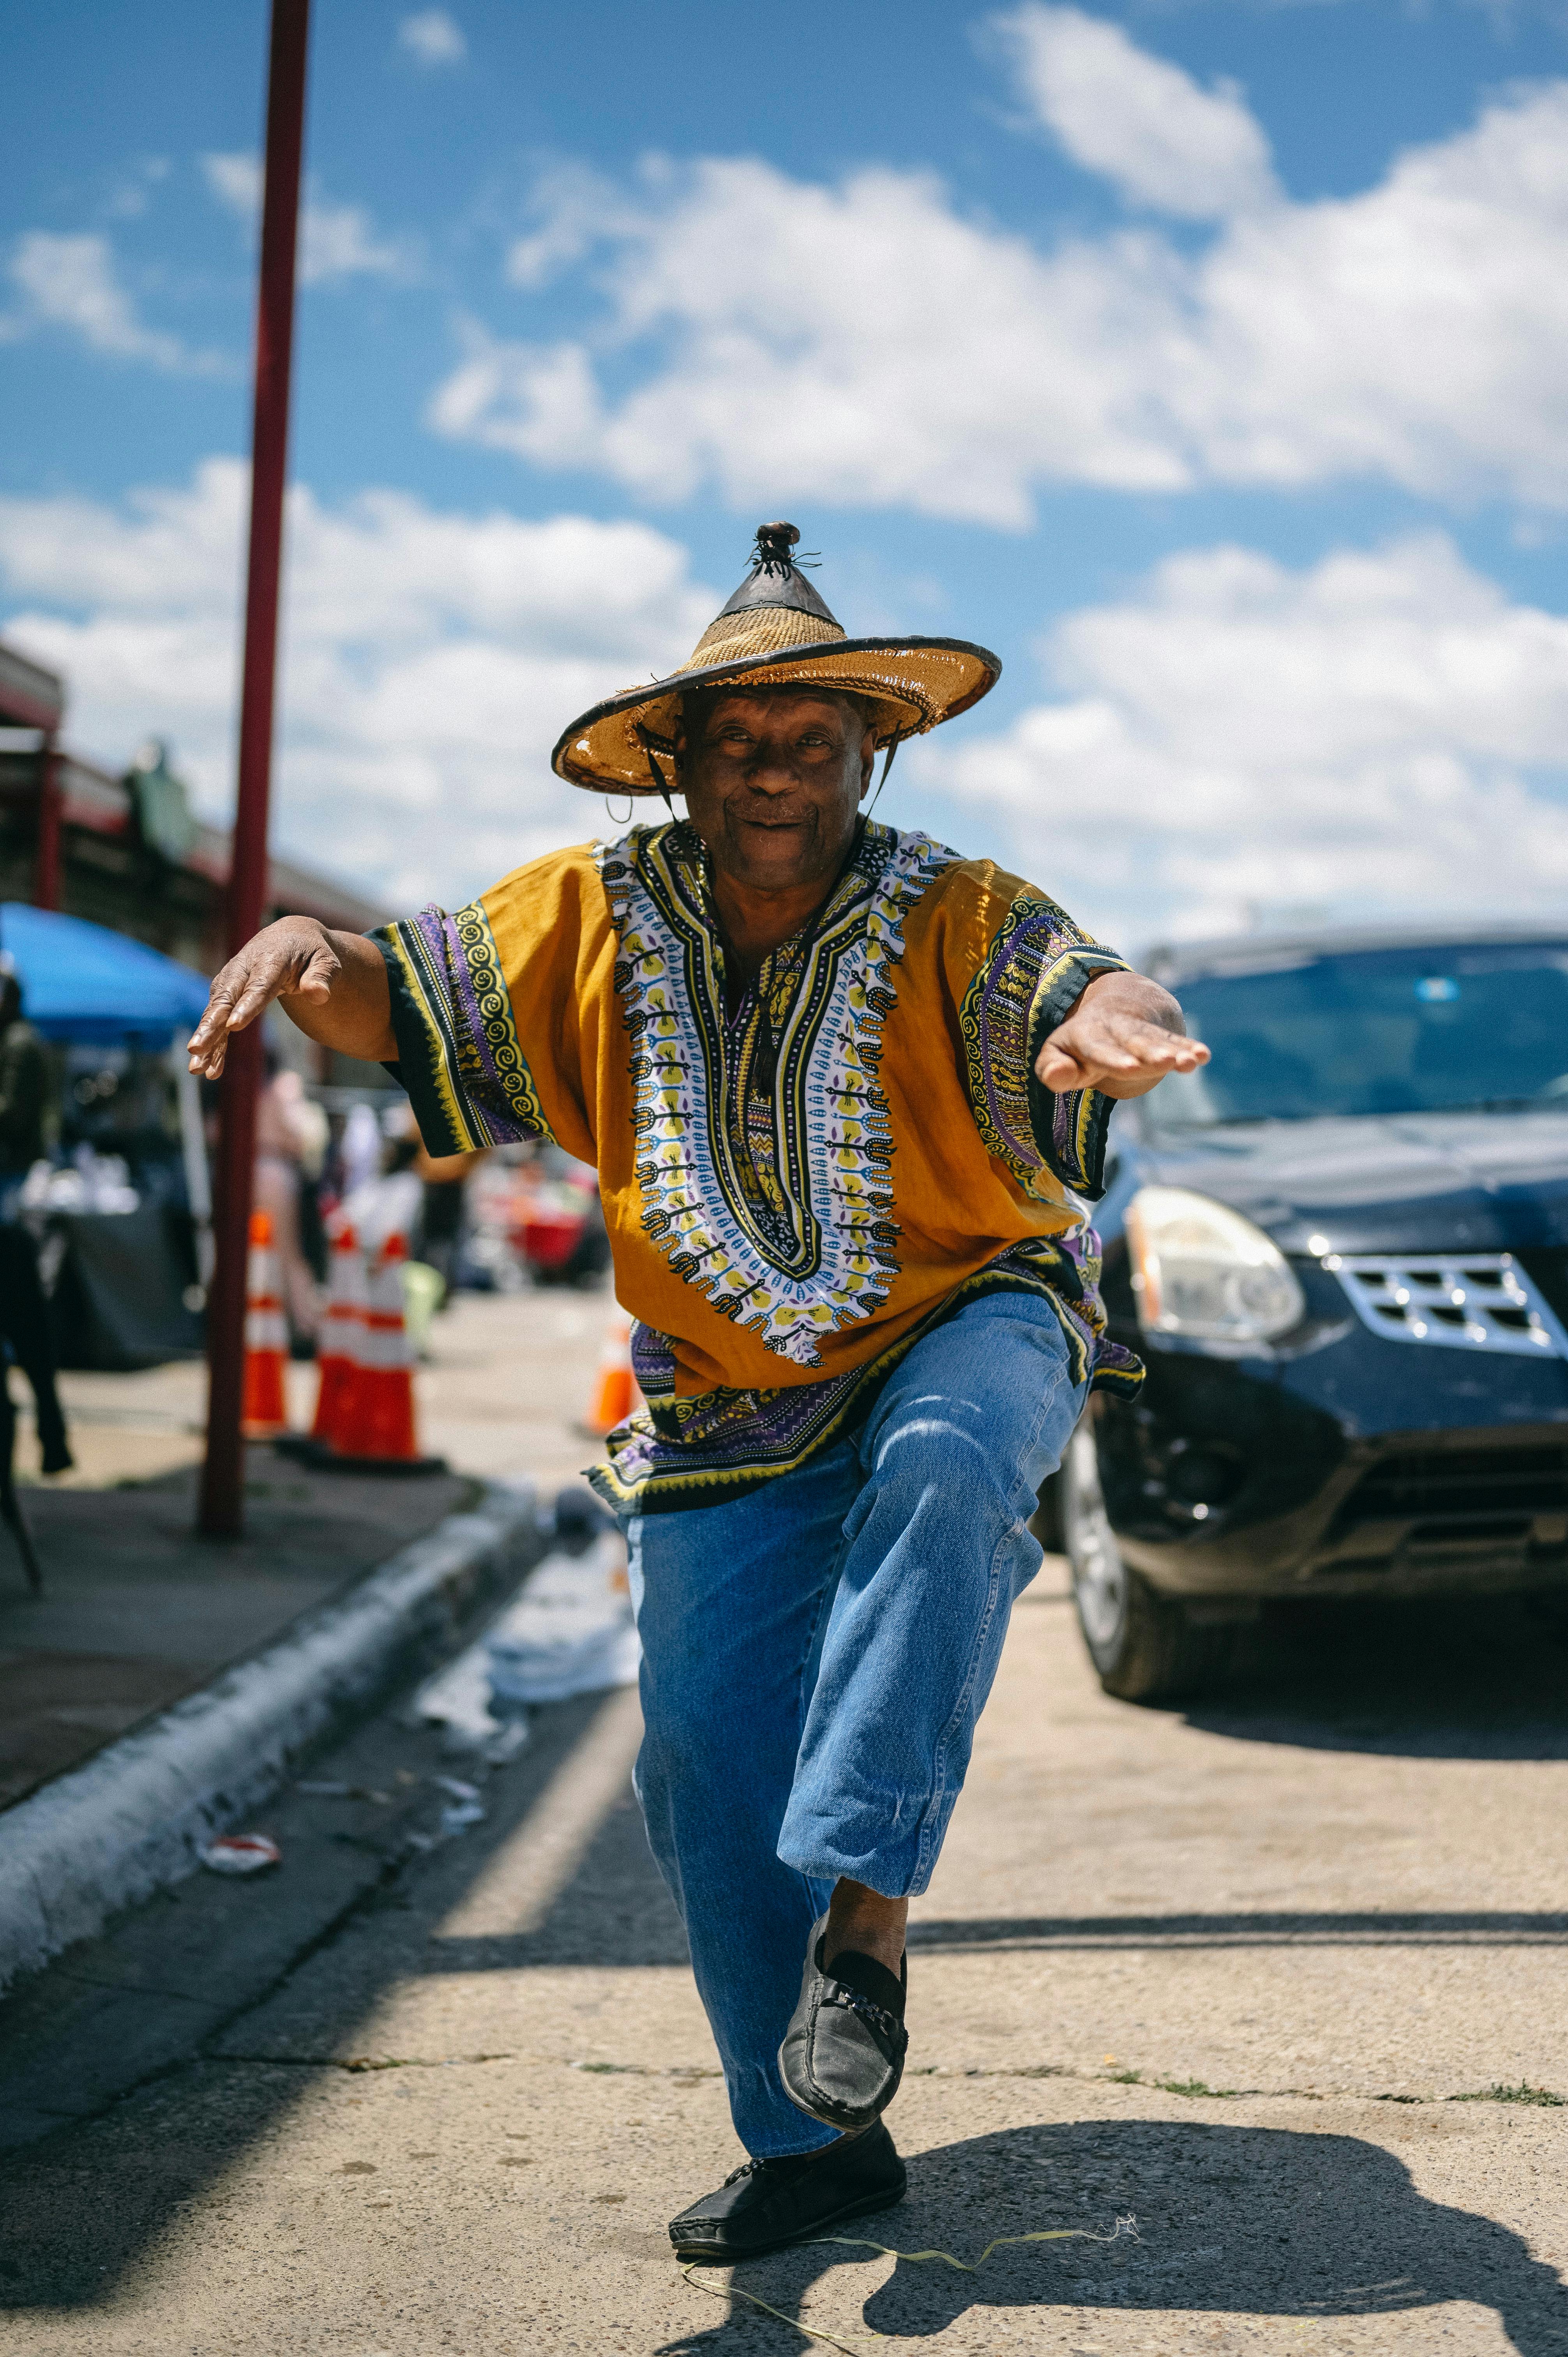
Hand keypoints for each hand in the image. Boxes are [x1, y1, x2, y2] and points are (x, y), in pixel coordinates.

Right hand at [187, 918, 341, 1078]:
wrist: (289, 938)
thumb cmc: (312, 953)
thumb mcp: (326, 961)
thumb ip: (322, 976)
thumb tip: (318, 995)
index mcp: (271, 958)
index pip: (259, 985)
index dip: (246, 1005)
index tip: (234, 1026)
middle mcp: (244, 968)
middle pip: (226, 998)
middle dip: (211, 1024)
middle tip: (197, 1048)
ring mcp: (232, 980)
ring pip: (215, 1011)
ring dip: (205, 1039)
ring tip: (196, 1069)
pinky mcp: (226, 993)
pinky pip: (217, 1019)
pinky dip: (213, 1043)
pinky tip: (207, 1068)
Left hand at [1035, 969, 1208, 1099]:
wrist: (1115, 1002)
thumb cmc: (1081, 1041)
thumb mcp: (1059, 1051)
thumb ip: (1052, 1068)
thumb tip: (1056, 1076)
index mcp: (1086, 1034)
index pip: (1099, 1048)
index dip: (1113, 1057)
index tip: (1130, 1068)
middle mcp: (1116, 1029)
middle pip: (1133, 1042)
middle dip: (1149, 1053)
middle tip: (1164, 1062)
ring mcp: (1141, 1030)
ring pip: (1157, 1041)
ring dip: (1174, 1051)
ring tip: (1189, 1062)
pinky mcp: (1162, 1034)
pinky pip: (1176, 1040)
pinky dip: (1189, 1048)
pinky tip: (1203, 1056)